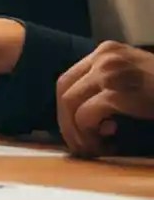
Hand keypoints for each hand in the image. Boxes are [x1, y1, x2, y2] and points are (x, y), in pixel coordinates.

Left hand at [56, 41, 153, 157]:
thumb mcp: (135, 82)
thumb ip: (107, 89)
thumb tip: (77, 116)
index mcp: (108, 52)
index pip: (68, 79)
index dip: (67, 110)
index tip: (78, 131)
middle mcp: (105, 56)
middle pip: (64, 90)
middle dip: (67, 123)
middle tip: (82, 146)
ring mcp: (111, 70)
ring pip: (70, 104)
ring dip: (77, 132)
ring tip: (95, 148)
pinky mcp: (119, 90)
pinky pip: (86, 115)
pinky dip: (91, 134)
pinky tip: (110, 142)